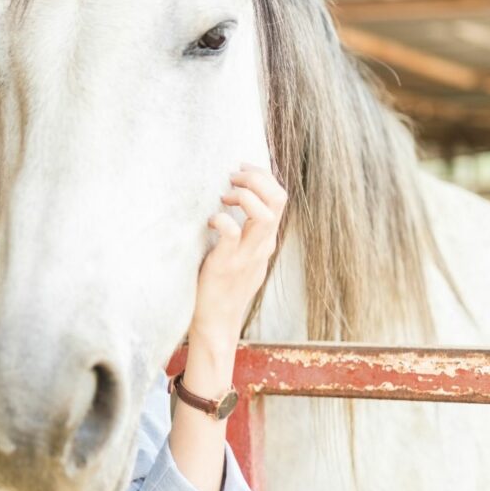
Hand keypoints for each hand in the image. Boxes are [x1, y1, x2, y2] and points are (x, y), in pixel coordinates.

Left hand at [191, 162, 286, 343]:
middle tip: (233, 176)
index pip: (280, 197)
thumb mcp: (244, 255)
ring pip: (264, 215)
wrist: (216, 321)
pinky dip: (222, 219)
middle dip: (257, 178)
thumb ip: (247, 232)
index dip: (264, 176)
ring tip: (224, 196)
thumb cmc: (224, 285)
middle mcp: (262, 246)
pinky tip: (209, 221)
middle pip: (279, 199)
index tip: (241, 169)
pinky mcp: (227, 265)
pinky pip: (232, 233)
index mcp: (266, 240)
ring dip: (244, 196)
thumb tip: (236, 201)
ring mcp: (247, 256)